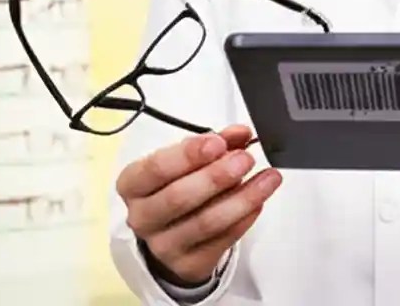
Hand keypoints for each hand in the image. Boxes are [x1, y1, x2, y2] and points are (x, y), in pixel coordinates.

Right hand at [117, 125, 282, 285]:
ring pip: (205, 222)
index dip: (188, 155)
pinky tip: (258, 202)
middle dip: (217, 176)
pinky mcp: (188, 265)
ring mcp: (163, 246)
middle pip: (180, 197)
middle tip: (245, 160)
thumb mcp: (185, 161)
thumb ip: (212, 144)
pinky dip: (244, 219)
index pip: (156, 168)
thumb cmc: (174, 188)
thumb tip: (241, 134)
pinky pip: (222, 241)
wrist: (169, 236)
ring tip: (266, 179)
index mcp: (132, 185)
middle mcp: (142, 217)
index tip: (218, 143)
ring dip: (241, 198)